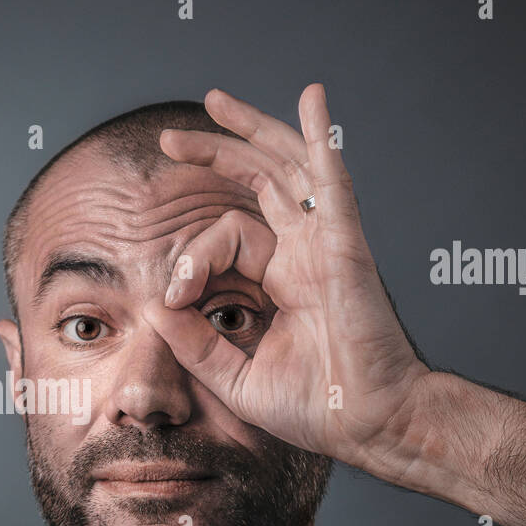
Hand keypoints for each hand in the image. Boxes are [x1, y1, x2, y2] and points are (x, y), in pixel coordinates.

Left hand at [143, 84, 430, 470]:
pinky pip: (333, 183)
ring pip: (286, 169)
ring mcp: (326, 246)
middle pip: (258, 183)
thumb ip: (195, 343)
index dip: (190, 259)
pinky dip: (321, 139)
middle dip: (215, 153)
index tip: (173, 296)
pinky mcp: (345, 248)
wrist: (370, 426)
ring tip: (213, 102)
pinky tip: (313, 99)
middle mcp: (304, 255)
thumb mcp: (234, 377)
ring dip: (251, 131)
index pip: (227, 241)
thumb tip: (155, 307)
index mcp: (283, 281)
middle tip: (170, 138)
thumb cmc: (317, 408)